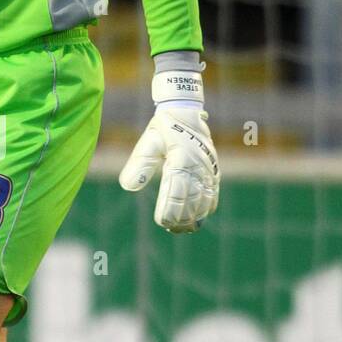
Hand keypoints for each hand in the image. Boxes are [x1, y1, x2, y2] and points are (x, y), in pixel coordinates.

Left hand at [119, 69, 219, 231]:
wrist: (186, 112)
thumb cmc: (163, 128)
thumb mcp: (148, 141)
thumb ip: (139, 163)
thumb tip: (128, 186)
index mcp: (181, 159)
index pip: (176, 191)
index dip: (170, 209)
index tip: (161, 221)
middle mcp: (198, 166)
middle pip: (191, 199)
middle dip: (181, 217)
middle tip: (170, 228)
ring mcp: (208, 170)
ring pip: (204, 200)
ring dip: (194, 216)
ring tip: (181, 229)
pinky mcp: (213, 171)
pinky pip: (213, 193)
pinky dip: (206, 208)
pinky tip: (198, 219)